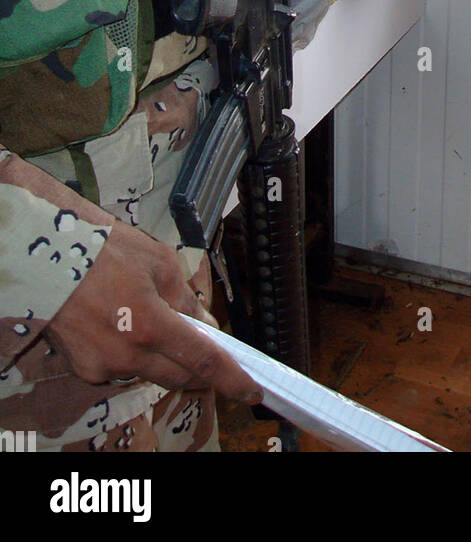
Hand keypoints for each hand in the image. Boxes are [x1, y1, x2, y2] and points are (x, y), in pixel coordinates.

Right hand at [43, 221, 261, 403]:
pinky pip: (121, 368)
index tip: (251, 390)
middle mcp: (129, 354)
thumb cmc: (104, 252)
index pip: (203, 360)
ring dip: (161, 355)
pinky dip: (131, 352)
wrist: (47, 260)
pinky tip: (120, 324)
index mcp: (152, 325)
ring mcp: (104, 367)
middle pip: (179, 376)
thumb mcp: (158, 262)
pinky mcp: (85, 370)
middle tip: (204, 348)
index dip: (231, 378)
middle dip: (199, 369)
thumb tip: (204, 323)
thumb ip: (185, 297)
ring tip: (146, 317)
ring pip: (149, 371)